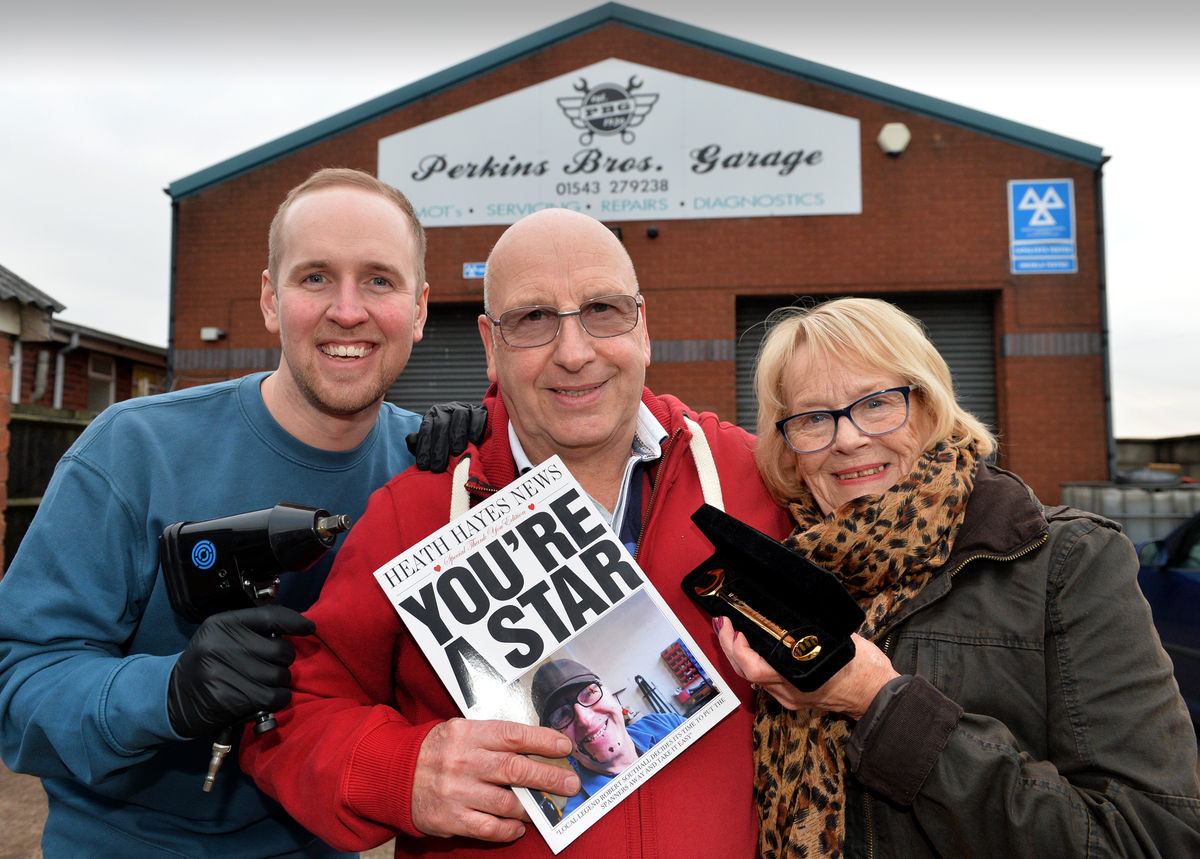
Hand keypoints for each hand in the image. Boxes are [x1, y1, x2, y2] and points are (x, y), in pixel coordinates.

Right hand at [167, 605, 315, 737]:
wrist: (172, 698)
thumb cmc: (206, 665)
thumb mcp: (221, 638)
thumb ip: (252, 630)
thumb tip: (296, 628)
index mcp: (221, 624)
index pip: (269, 616)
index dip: (295, 621)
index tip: (309, 628)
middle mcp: (220, 644)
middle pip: (280, 650)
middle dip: (285, 661)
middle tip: (273, 667)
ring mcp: (222, 672)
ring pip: (280, 676)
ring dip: (280, 683)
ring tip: (265, 685)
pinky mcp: (227, 698)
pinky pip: (272, 697)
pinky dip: (277, 699)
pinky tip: (264, 698)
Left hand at [406, 402, 487, 472]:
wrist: (473, 432)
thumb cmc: (450, 442)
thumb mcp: (433, 443)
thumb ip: (420, 443)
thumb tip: (411, 439)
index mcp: (433, 416)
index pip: (426, 429)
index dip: (424, 448)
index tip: (424, 465)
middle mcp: (447, 410)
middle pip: (441, 425)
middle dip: (439, 447)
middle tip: (438, 467)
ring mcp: (464, 409)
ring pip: (459, 417)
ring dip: (457, 435)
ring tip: (456, 452)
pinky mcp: (480, 411)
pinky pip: (478, 417)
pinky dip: (476, 428)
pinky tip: (474, 441)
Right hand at [411, 718, 579, 840]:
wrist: (394, 773)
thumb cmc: (438, 750)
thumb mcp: (463, 731)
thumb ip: (494, 739)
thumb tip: (536, 749)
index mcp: (468, 734)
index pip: (513, 734)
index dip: (543, 741)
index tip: (564, 747)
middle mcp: (464, 761)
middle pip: (515, 769)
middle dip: (549, 777)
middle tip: (570, 784)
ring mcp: (457, 792)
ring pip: (507, 802)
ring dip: (532, 807)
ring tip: (546, 807)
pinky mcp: (451, 818)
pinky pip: (489, 828)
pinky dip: (509, 829)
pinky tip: (519, 826)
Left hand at [715, 619, 897, 718]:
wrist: (880, 696)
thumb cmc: (865, 668)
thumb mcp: (840, 638)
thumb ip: (815, 627)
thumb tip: (798, 607)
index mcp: (801, 677)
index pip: (757, 668)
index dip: (740, 649)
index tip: (735, 629)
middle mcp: (791, 691)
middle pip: (747, 673)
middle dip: (730, 648)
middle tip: (723, 624)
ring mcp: (791, 697)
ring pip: (753, 678)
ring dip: (738, 656)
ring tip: (729, 632)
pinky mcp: (794, 698)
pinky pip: (765, 682)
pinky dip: (753, 663)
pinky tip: (749, 648)